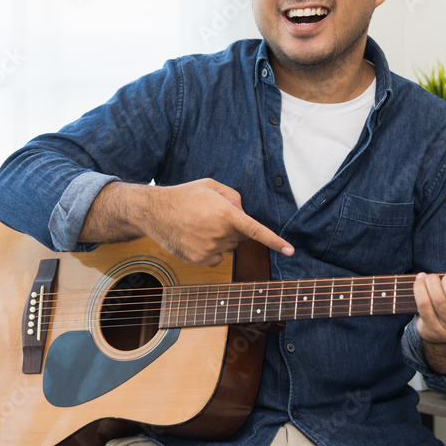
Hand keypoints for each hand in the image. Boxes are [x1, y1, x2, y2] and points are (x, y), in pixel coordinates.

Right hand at [80, 179, 293, 266]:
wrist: (154, 212)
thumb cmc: (184, 195)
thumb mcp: (211, 185)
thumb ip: (234, 197)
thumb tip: (243, 214)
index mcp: (226, 214)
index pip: (256, 230)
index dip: (275, 242)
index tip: (290, 251)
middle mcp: (220, 234)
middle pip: (239, 237)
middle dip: (232, 227)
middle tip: (210, 216)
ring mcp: (209, 249)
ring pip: (228, 247)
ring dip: (220, 238)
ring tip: (198, 225)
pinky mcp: (200, 260)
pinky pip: (216, 257)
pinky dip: (210, 249)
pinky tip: (195, 237)